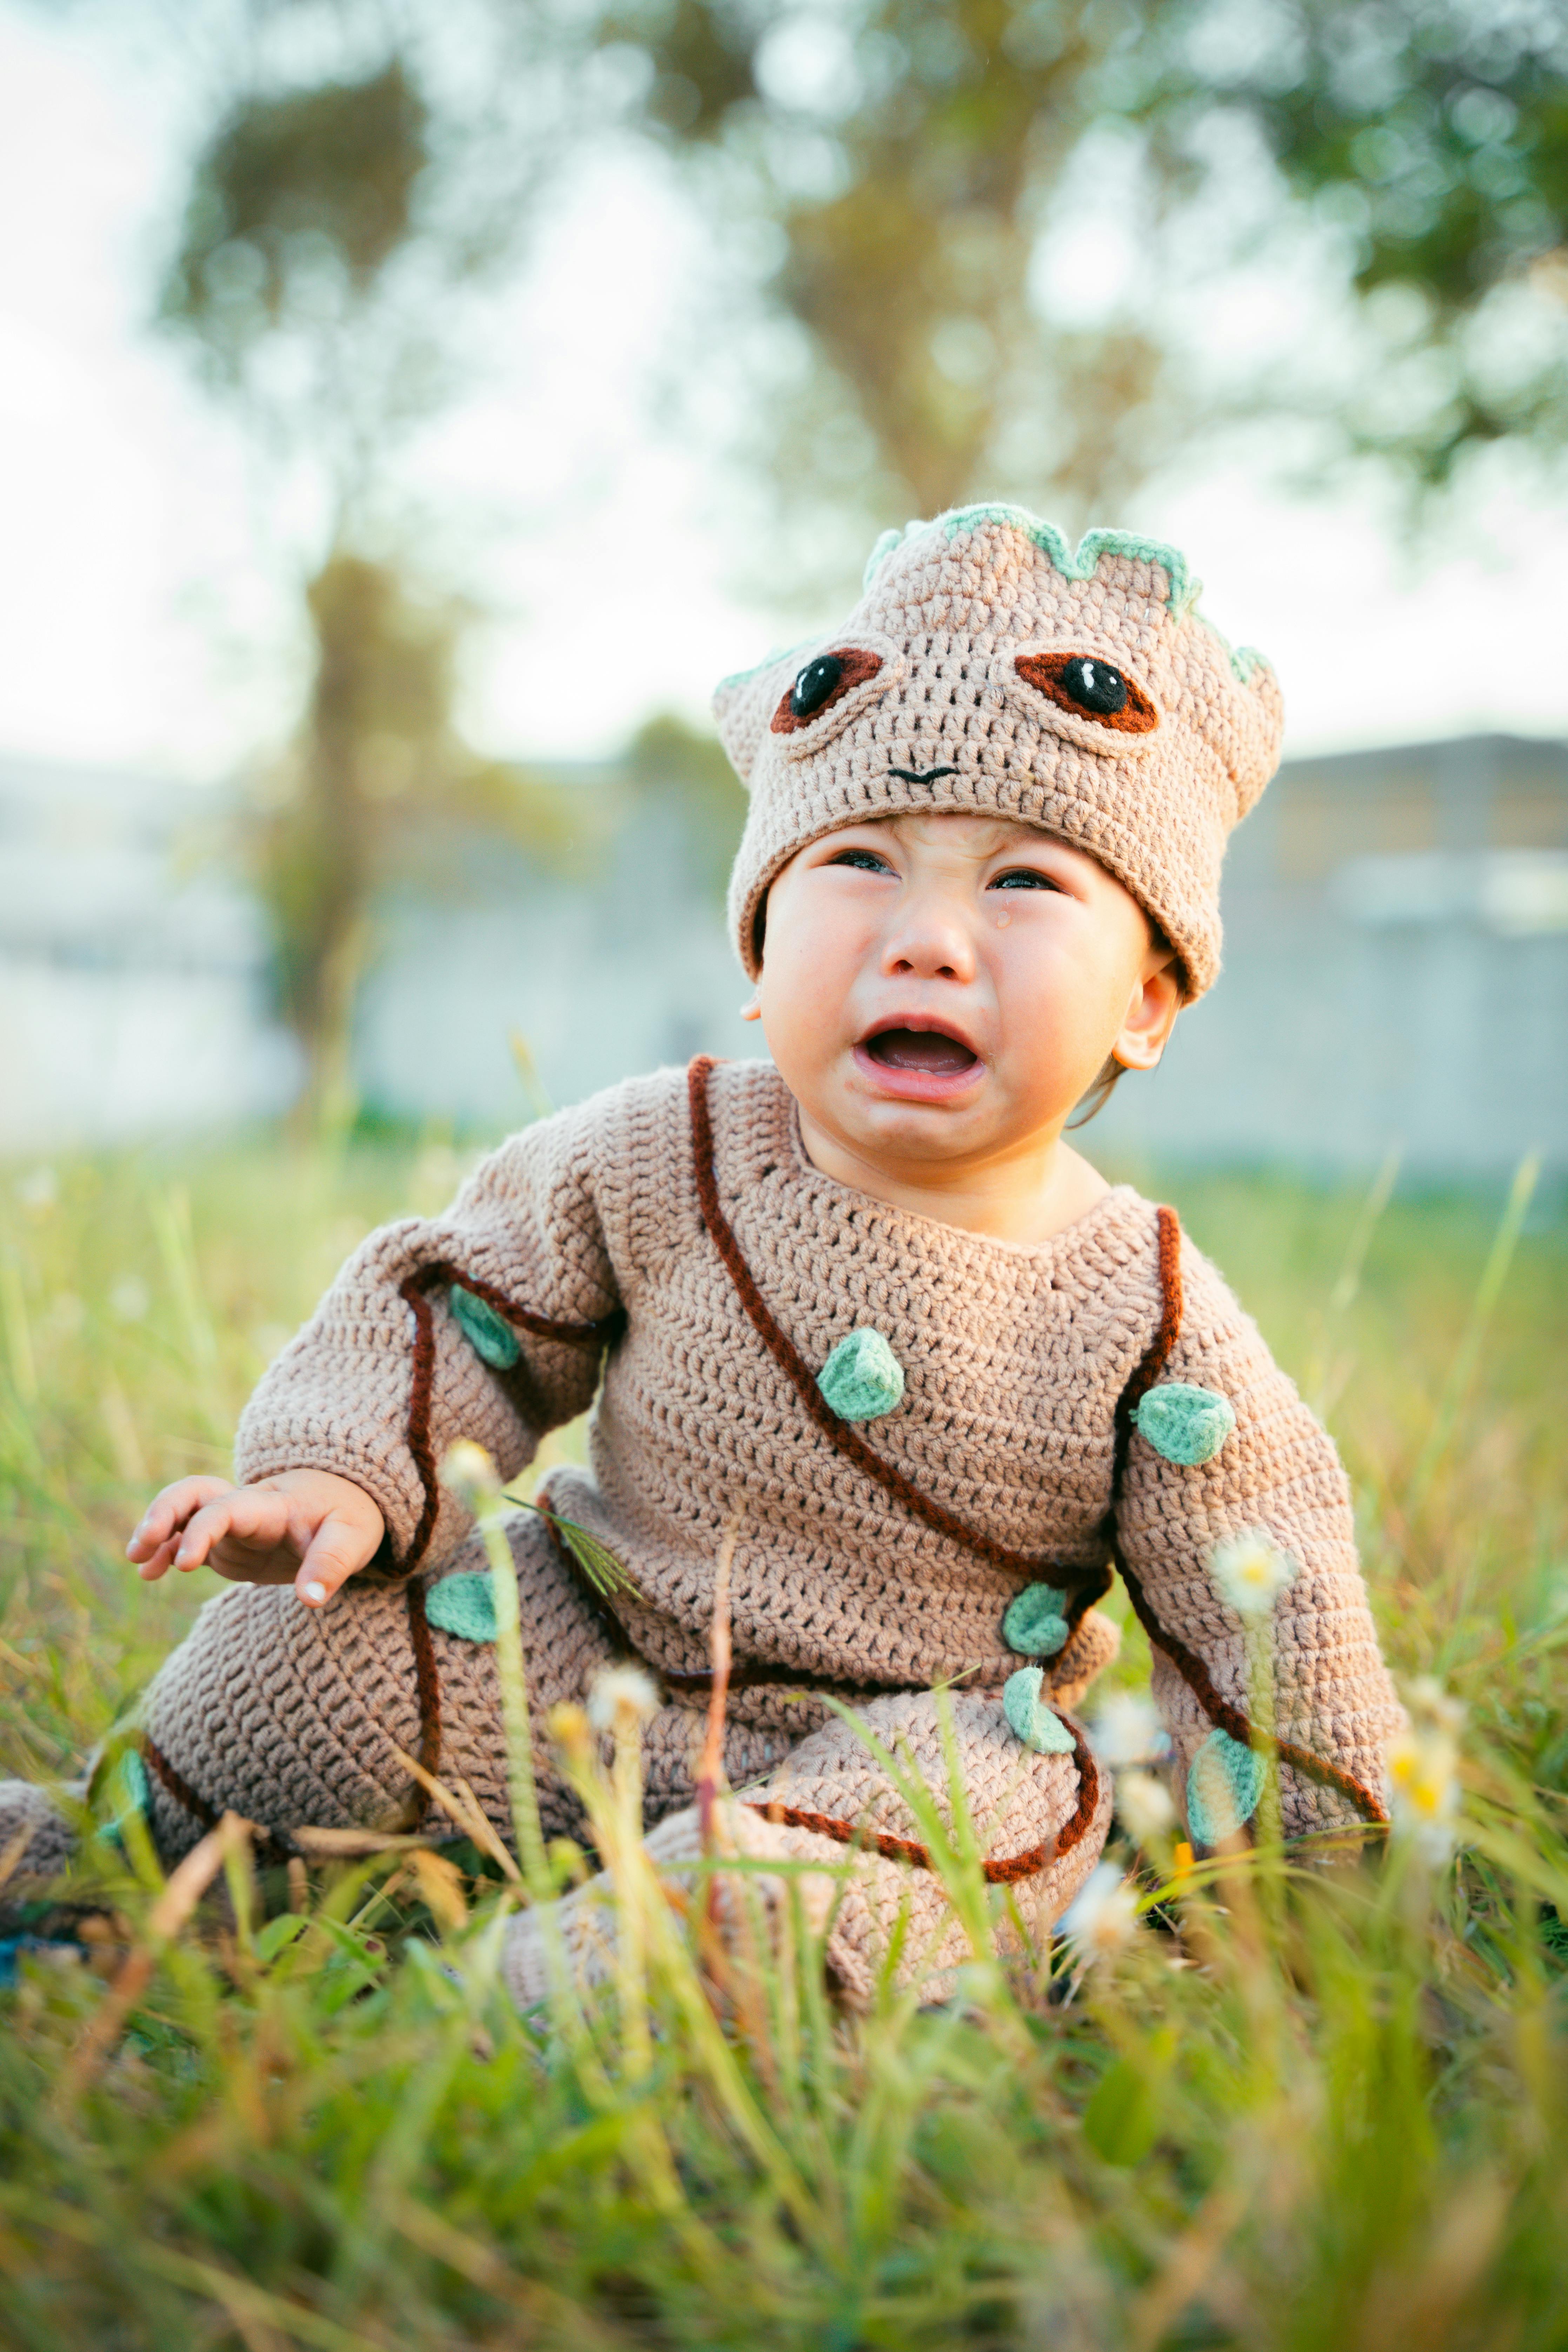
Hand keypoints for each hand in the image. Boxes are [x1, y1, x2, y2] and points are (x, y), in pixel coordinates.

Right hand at [126, 1469, 386, 1607]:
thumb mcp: (353, 1539)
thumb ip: (332, 1567)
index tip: (184, 1562)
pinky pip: (186, 1538)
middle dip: (163, 1513)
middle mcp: (246, 1508)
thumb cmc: (350, 1518)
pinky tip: (149, 1573)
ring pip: (184, 1512)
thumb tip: (310, 1601)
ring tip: (138, 1563)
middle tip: (141, 1547)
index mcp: (272, 1504)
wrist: (351, 1504)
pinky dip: (165, 1551)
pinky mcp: (228, 1542)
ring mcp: (233, 1524)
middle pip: (194, 1493)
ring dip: (157, 1528)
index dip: (202, 1531)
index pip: (228, 1508)